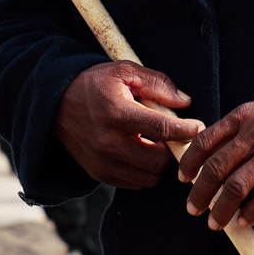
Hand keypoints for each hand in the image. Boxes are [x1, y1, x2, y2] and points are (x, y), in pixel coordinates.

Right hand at [55, 62, 203, 188]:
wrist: (55, 103)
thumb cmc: (94, 84)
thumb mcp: (124, 71)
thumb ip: (157, 84)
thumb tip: (185, 102)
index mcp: (117, 113)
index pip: (161, 128)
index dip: (185, 130)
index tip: (197, 126)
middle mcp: (108, 142)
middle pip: (158, 160)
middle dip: (172, 150)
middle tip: (174, 136)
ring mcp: (102, 162)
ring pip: (148, 177)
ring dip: (159, 163)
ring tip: (156, 143)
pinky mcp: (98, 174)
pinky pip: (134, 183)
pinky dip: (144, 172)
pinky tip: (141, 152)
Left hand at [179, 94, 253, 229]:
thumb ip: (235, 129)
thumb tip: (205, 156)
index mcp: (242, 116)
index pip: (205, 140)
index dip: (190, 162)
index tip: (183, 178)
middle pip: (216, 167)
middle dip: (200, 192)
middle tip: (192, 208)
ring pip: (237, 186)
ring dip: (221, 209)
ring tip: (214, 223)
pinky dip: (252, 212)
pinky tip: (243, 221)